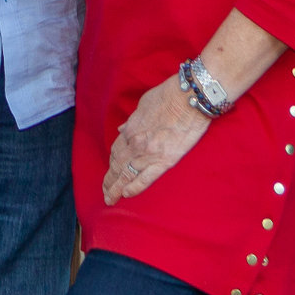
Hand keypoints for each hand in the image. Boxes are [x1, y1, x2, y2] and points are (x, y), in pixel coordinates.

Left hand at [103, 79, 210, 203]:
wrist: (189, 98)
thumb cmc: (168, 96)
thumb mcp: (143, 105)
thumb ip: (132, 120)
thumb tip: (123, 129)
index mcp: (131, 129)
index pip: (116, 150)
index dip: (112, 163)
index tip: (110, 171)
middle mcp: (135, 143)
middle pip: (118, 165)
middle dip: (110, 180)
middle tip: (106, 192)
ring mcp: (148, 154)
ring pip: (126, 175)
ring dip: (116, 188)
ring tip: (111, 199)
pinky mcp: (164, 161)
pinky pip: (145, 179)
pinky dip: (134, 188)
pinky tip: (126, 194)